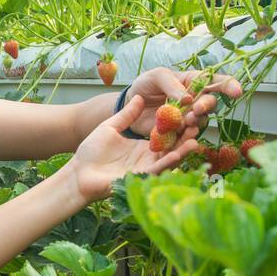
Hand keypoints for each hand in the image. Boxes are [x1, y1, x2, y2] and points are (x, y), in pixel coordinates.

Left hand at [67, 94, 197, 202]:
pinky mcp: (139, 178)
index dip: (178, 125)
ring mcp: (145, 169)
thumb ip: (126, 115)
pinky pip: (156, 170)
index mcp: (144, 146)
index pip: (166, 135)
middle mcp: (148, 158)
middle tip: (198, 125)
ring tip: (195, 140)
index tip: (189, 113)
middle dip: (186, 138)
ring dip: (182, 151)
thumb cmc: (91, 152)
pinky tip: (178, 154)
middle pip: (173, 147)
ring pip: (169, 160)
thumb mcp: (110, 127)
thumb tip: (138, 98)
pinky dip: (168, 162)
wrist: (77, 172)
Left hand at [129, 67, 242, 135]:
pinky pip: (186, 135)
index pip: (216, 81)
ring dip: (196, 121)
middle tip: (197, 108)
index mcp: (193, 82)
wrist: (130, 105)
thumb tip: (188, 98)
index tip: (237, 91)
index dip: (228, 85)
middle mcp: (195, 100)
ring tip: (185, 120)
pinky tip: (178, 133)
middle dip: (207, 106)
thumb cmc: (146, 85)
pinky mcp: (178, 132)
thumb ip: (171, 85)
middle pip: (210, 104)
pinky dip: (184, 135)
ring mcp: (188, 117)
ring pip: (200, 121)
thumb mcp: (156, 77)